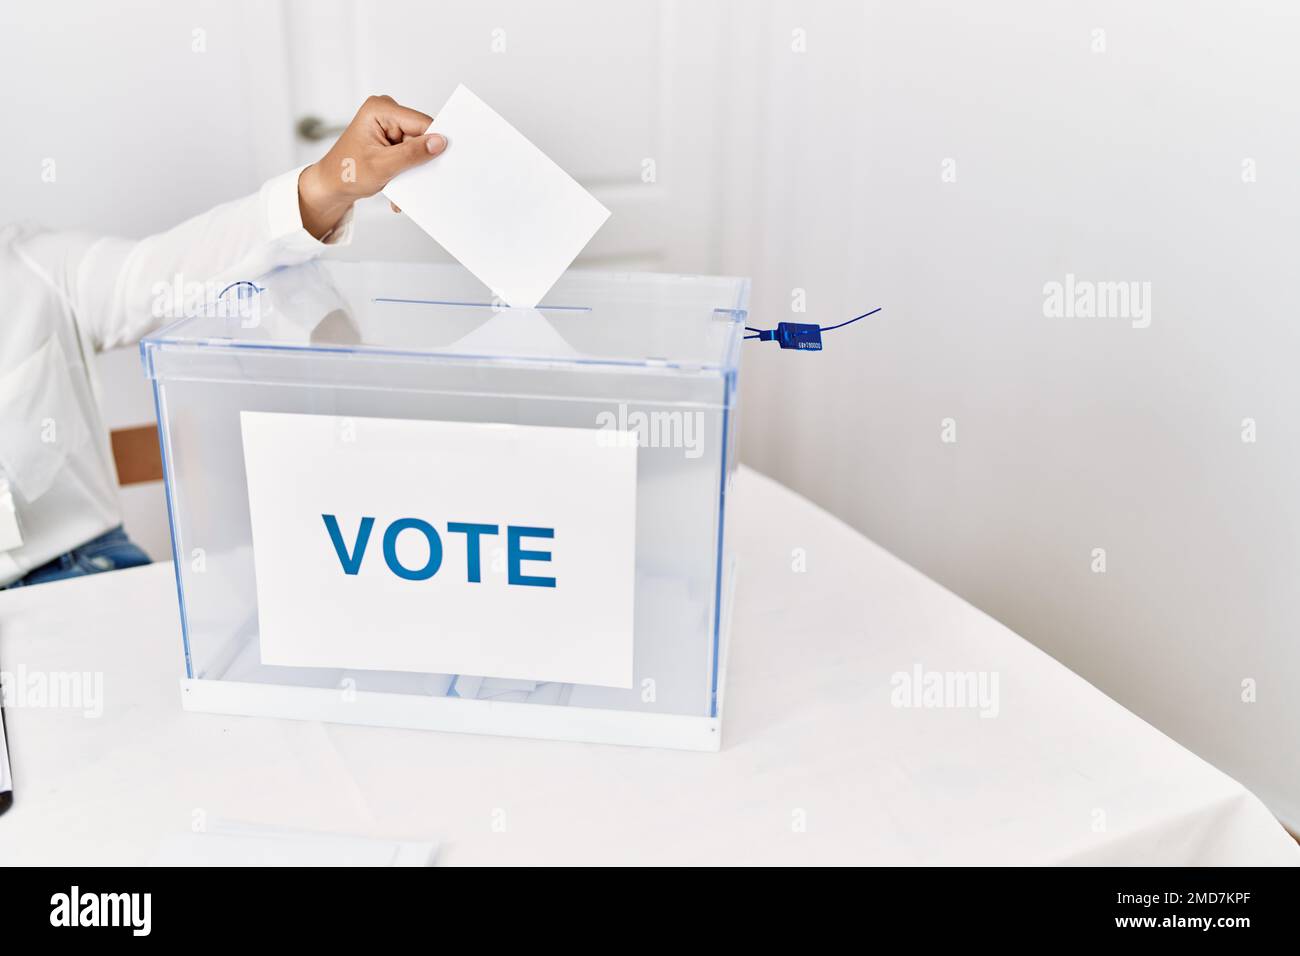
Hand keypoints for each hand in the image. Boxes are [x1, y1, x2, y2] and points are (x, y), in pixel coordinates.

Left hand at [297, 94, 448, 238]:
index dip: (433, 142)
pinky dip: (407, 169)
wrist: (332, 185)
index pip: (421, 122)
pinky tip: (395, 181)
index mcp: (380, 109)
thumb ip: (412, 154)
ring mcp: (388, 124)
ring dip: (412, 167)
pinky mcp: (391, 137)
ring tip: (397, 180)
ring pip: (417, 146)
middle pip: (420, 134)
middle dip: (419, 158)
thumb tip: (439, 142)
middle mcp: (385, 112)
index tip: (441, 161)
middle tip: (412, 176)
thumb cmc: (346, 173)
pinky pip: (410, 151)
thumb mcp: (382, 166)